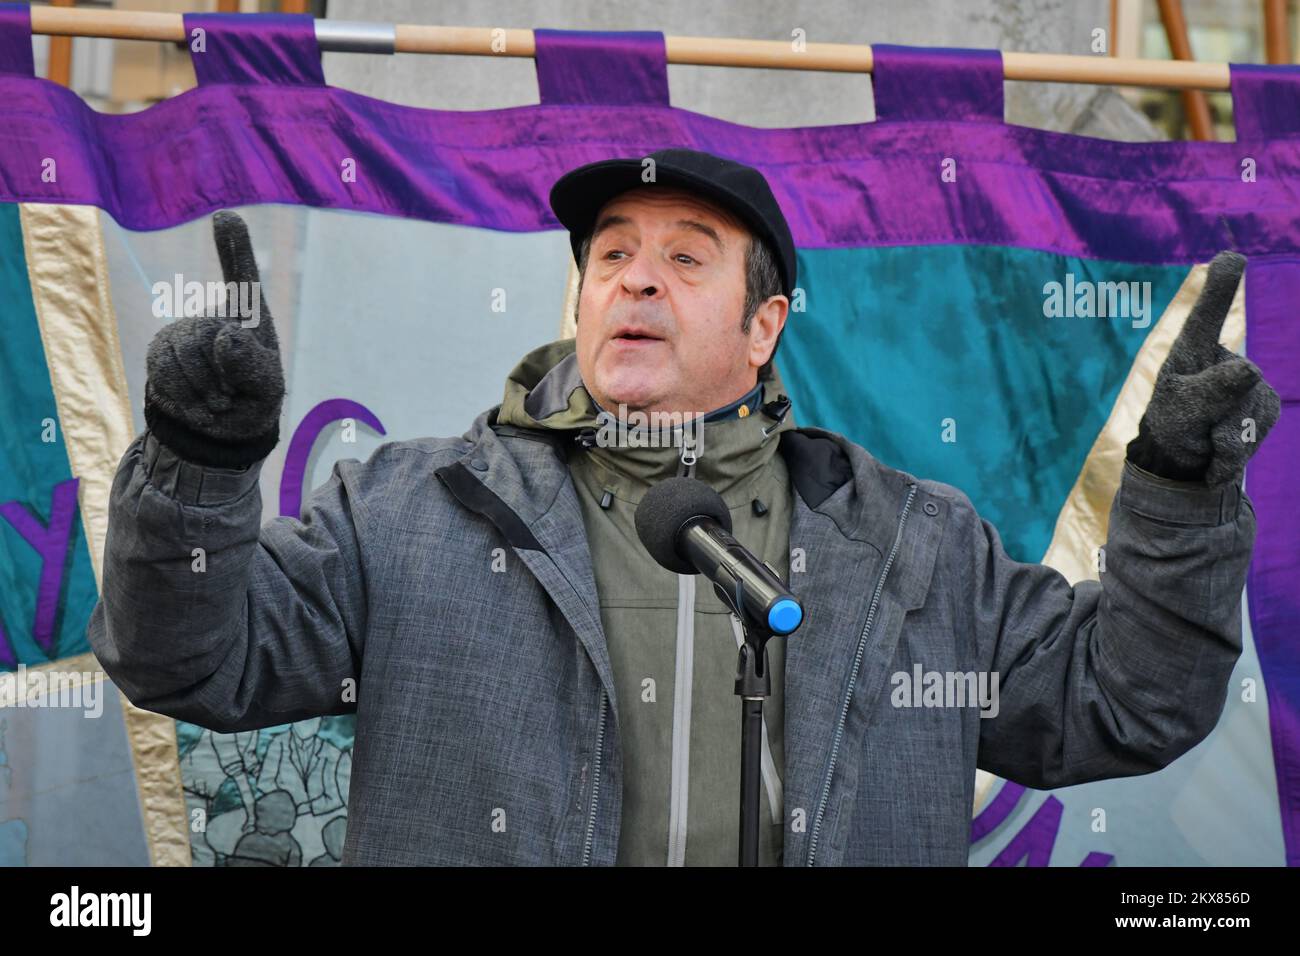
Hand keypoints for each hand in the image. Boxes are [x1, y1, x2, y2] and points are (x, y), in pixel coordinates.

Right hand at [144, 210, 285, 468]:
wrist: (222, 425)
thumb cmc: (254, 395)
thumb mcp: (267, 386)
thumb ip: (253, 363)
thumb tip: (224, 334)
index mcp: (248, 316)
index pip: (243, 278)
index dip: (234, 246)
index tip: (226, 215)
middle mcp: (214, 315)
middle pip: (208, 339)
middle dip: (222, 376)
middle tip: (233, 393)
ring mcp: (183, 330)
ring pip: (183, 356)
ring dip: (204, 390)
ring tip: (219, 400)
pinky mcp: (159, 349)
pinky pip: (164, 372)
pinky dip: (184, 397)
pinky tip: (198, 405)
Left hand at [1126, 251, 1279, 485]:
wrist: (1184, 459)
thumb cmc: (1171, 425)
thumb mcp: (1180, 410)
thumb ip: (1211, 391)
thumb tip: (1250, 369)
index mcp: (1193, 351)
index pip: (1207, 316)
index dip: (1221, 287)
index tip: (1232, 256)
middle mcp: (1226, 358)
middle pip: (1241, 385)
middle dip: (1217, 418)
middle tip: (1193, 430)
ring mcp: (1250, 380)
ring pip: (1254, 412)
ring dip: (1226, 441)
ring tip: (1203, 442)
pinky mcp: (1264, 404)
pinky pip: (1259, 429)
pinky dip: (1235, 453)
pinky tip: (1217, 455)